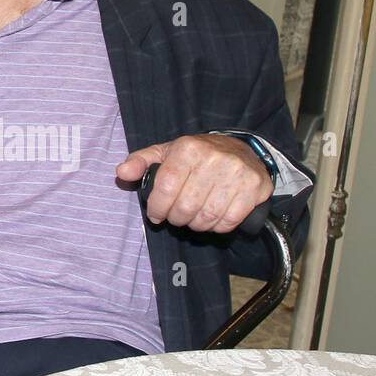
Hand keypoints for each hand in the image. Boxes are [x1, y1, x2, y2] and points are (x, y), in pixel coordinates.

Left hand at [117, 134, 272, 234]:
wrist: (240, 149)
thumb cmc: (197, 155)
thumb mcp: (166, 152)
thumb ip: (140, 161)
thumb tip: (121, 173)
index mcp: (188, 148)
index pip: (166, 187)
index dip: (157, 207)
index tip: (156, 214)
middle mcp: (213, 158)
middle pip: (186, 206)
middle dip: (176, 218)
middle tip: (175, 218)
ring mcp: (237, 173)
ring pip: (207, 216)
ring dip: (195, 225)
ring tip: (192, 219)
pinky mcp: (254, 188)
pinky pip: (229, 221)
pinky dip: (217, 227)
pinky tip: (212, 220)